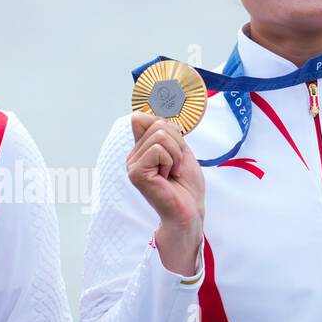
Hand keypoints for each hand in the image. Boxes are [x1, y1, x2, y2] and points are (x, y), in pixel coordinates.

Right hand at [128, 113, 205, 273]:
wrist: (190, 208)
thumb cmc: (186, 183)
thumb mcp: (178, 148)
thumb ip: (163, 130)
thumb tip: (140, 114)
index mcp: (141, 148)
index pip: (146, 118)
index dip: (168, 128)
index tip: (176, 148)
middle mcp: (133, 155)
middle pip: (158, 125)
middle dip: (177, 144)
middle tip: (175, 165)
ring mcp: (132, 164)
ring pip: (160, 136)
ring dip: (175, 154)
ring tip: (172, 171)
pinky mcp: (135, 173)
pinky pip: (157, 150)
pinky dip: (170, 161)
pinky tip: (167, 177)